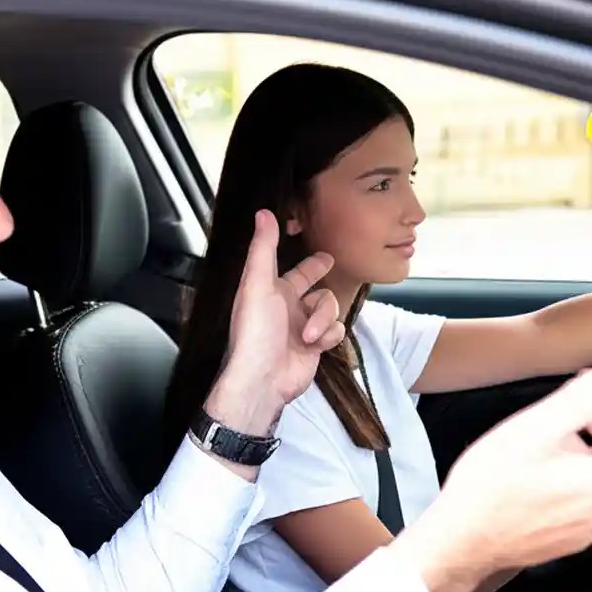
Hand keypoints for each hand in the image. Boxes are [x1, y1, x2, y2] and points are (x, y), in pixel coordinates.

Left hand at [207, 210, 345, 435]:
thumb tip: (263, 212)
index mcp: (273, 290)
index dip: (309, 262)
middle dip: (324, 282)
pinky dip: (328, 336)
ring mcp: (303, 327)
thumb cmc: (255, 332)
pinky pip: (336, 330)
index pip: (296, 270)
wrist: (263, 378)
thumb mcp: (257, 284)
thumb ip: (264, 248)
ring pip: (331, 308)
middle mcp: (288, 307)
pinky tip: (316, 345)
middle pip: (319, 287)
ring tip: (308, 335)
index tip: (324, 254)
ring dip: (323, 319)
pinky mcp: (316, 346)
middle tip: (331, 266)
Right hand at [390, 360, 591, 591]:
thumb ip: (584, 400)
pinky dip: (577, 478)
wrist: (459, 541)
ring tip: (550, 438)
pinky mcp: (564, 541)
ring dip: (590, 455)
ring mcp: (585, 532)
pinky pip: (586, 503)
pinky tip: (539, 467)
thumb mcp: (535, 429)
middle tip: (576, 413)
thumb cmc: (491, 488)